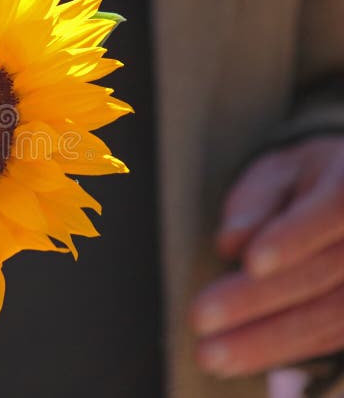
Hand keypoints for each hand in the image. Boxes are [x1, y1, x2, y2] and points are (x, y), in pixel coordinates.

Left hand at [191, 136, 343, 376]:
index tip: (251, 261)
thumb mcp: (280, 170)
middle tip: (200, 317)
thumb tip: (231, 241)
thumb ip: (257, 199)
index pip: (331, 210)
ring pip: (329, 315)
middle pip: (321, 273)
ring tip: (212, 354)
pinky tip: (239, 360)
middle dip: (257, 299)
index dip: (292, 238)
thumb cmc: (308, 180)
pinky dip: (284, 350)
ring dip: (266, 340)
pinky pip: (331, 337)